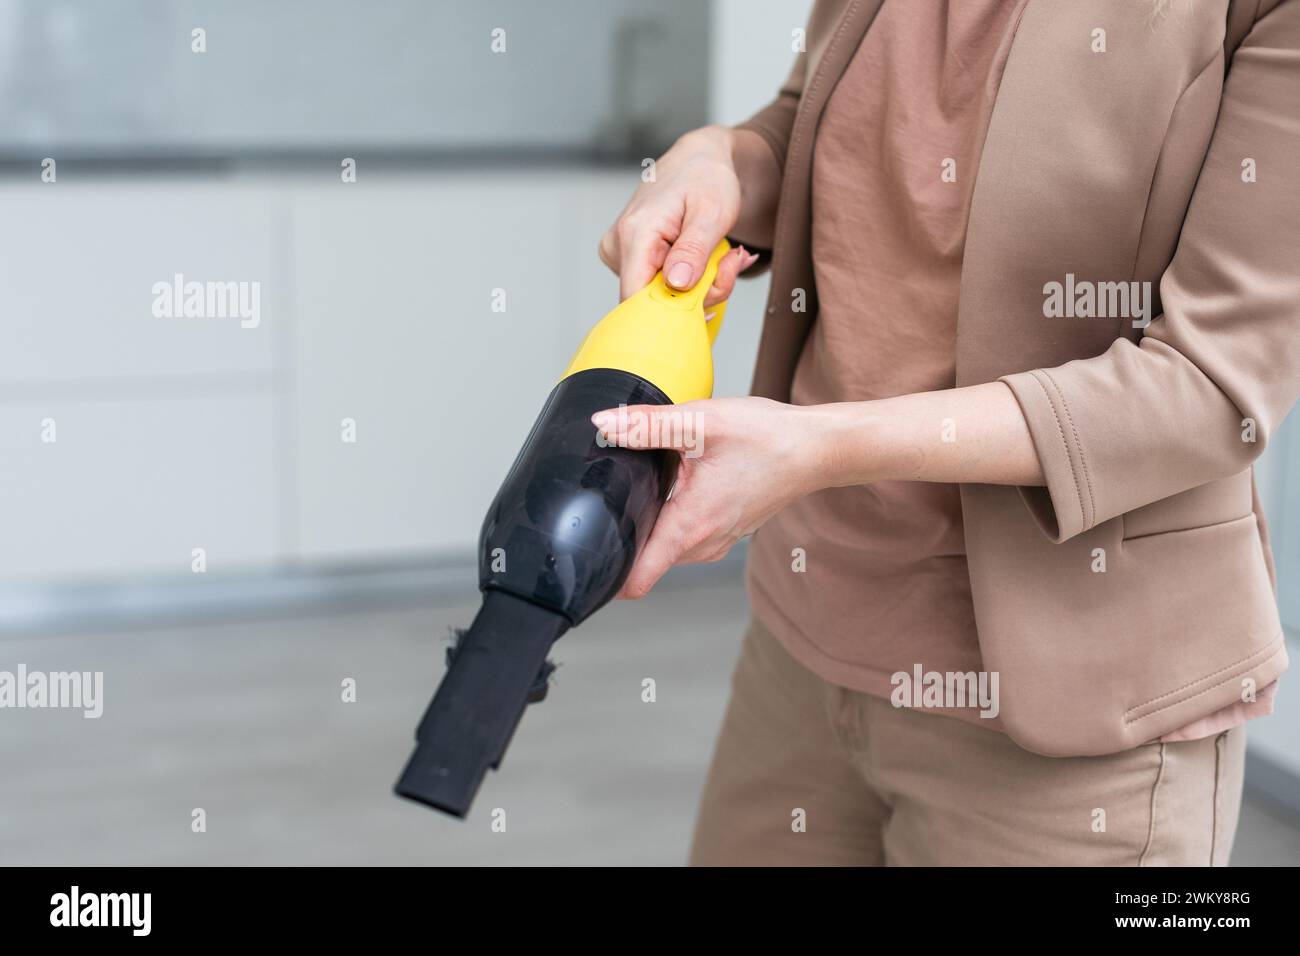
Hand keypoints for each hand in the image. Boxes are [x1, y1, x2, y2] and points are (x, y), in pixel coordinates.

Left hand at [592, 397, 826, 598]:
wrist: (815, 449)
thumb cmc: (769, 438)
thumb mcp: (702, 423)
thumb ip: (648, 425)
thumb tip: (604, 423)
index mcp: (691, 524)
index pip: (637, 578)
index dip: (606, 576)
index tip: (586, 562)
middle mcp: (703, 543)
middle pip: (644, 561)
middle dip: (622, 539)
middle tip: (606, 503)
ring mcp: (716, 542)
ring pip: (664, 550)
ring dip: (648, 529)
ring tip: (637, 492)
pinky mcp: (724, 534)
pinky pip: (684, 540)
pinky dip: (670, 523)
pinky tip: (671, 490)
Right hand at [598, 125, 759, 306]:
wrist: (699, 160)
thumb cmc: (706, 178)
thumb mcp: (711, 212)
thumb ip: (693, 250)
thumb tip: (676, 285)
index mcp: (634, 234)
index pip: (636, 299)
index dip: (672, 312)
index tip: (710, 297)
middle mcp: (619, 247)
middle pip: (653, 302)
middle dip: (700, 294)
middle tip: (730, 263)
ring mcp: (621, 254)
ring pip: (660, 297)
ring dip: (700, 287)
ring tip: (722, 255)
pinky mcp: (630, 259)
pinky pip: (660, 286)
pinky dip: (691, 280)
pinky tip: (705, 257)